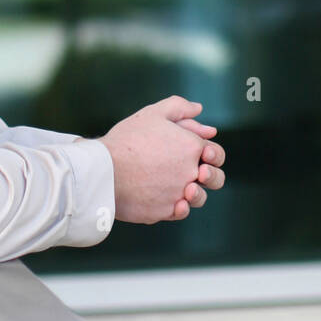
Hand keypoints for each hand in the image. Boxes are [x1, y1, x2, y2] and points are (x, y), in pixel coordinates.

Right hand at [98, 96, 216, 224]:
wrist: (104, 171)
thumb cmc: (127, 139)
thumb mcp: (154, 113)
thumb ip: (180, 108)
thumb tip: (199, 109)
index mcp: (192, 147)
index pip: (215, 153)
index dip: (209, 152)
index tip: (197, 151)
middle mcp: (191, 173)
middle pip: (216, 179)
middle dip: (210, 175)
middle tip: (196, 171)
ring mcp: (178, 194)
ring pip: (198, 198)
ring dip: (193, 192)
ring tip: (177, 184)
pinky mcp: (164, 212)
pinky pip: (179, 212)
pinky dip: (177, 206)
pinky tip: (165, 196)